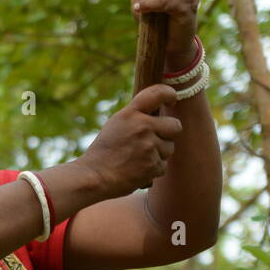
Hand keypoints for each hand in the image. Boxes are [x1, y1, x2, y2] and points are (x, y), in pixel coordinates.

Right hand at [80, 84, 182, 198]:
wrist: (95, 176)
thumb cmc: (104, 152)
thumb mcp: (115, 125)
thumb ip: (136, 117)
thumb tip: (159, 116)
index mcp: (130, 114)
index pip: (157, 93)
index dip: (170, 94)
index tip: (172, 99)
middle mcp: (142, 126)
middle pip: (175, 125)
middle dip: (169, 133)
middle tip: (155, 139)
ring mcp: (149, 146)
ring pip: (169, 148)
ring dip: (159, 154)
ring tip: (138, 158)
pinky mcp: (153, 165)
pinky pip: (163, 166)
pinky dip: (153, 169)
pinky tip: (137, 169)